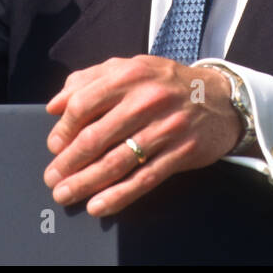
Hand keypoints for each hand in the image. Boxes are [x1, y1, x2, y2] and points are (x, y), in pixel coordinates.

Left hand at [43, 55, 242, 215]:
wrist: (220, 97)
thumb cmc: (165, 83)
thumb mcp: (130, 68)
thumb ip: (89, 79)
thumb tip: (54, 105)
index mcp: (130, 74)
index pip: (83, 104)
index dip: (63, 129)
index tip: (54, 146)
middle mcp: (147, 99)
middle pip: (96, 137)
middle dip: (68, 162)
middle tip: (53, 178)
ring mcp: (166, 127)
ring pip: (117, 161)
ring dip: (86, 182)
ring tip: (66, 194)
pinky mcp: (182, 152)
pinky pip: (144, 179)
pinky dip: (118, 196)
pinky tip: (99, 205)